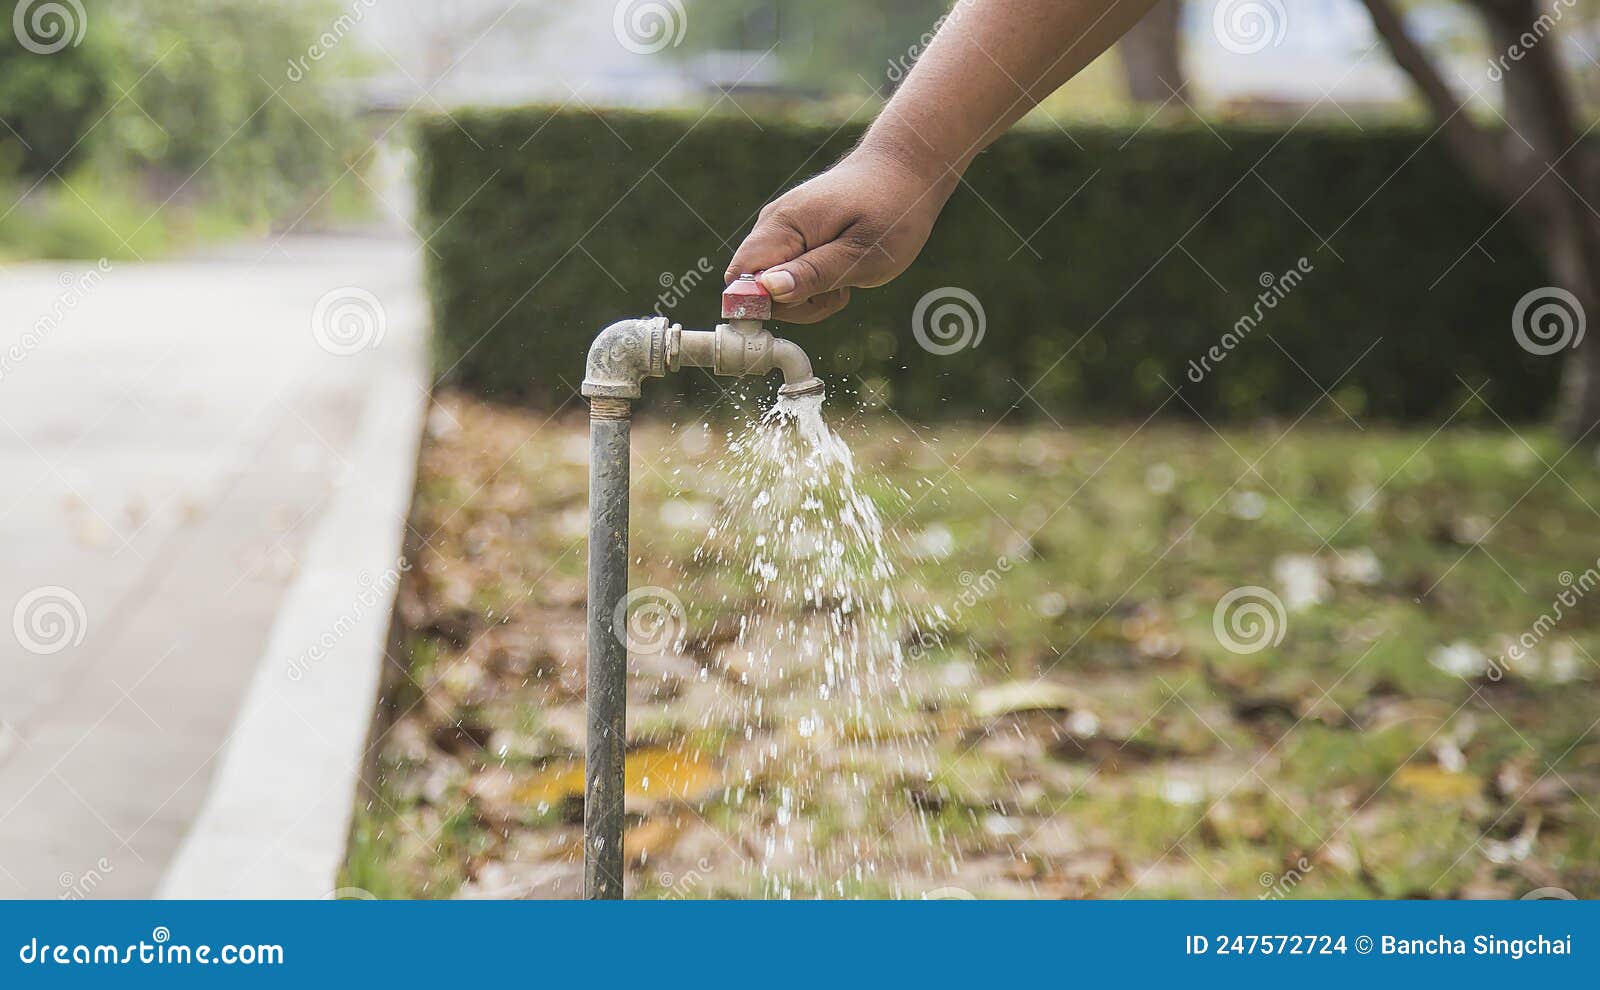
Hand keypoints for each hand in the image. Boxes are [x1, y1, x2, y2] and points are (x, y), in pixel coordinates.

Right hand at [726, 148, 954, 322]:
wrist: (904, 169)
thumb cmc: (892, 210)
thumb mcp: (861, 253)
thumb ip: (813, 273)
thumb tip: (767, 290)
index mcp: (783, 226)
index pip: (740, 278)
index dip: (758, 305)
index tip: (804, 304)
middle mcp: (772, 226)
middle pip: (756, 290)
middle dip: (796, 305)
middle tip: (839, 290)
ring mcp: (781, 232)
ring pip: (775, 289)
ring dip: (809, 298)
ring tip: (845, 277)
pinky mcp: (793, 239)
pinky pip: (790, 277)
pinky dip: (816, 286)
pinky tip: (842, 269)